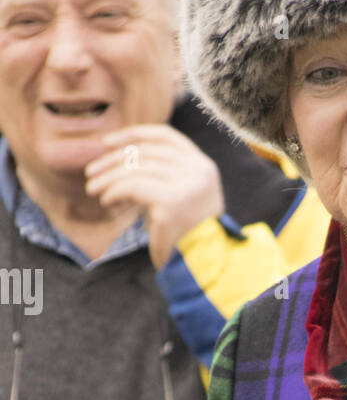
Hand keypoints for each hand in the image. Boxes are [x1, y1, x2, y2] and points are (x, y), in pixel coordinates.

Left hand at [84, 125, 224, 269]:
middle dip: (112, 160)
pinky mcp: (172, 201)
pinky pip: (133, 187)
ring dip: (108, 178)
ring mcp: (187, 184)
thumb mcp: (179, 194)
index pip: (165, 136)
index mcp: (203, 165)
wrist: (201, 265)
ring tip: (93, 189)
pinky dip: (114, 192)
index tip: (106, 142)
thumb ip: (160, 173)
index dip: (133, 135)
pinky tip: (107, 202)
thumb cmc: (184, 232)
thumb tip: (116, 154)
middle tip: (90, 172)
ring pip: (136, 169)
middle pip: (146, 152)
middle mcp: (198, 170)